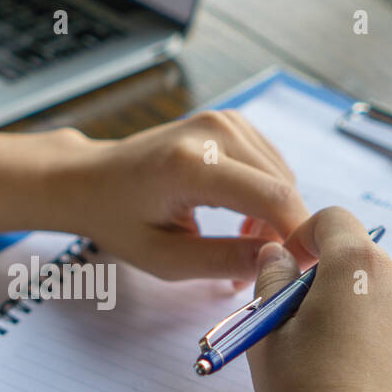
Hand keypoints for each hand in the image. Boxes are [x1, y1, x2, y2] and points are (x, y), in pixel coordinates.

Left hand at [54, 111, 309, 280]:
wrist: (91, 179)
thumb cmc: (119, 220)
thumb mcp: (164, 258)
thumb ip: (222, 261)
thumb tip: (275, 264)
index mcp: (190, 163)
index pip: (272, 197)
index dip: (297, 236)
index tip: (299, 271)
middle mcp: (213, 130)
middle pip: (283, 187)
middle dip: (282, 233)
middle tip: (254, 270)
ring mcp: (225, 120)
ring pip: (283, 178)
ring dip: (273, 217)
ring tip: (239, 247)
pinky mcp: (232, 121)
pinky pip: (272, 166)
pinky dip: (266, 197)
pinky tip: (239, 220)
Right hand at [245, 207, 391, 391]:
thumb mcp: (268, 336)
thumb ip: (271, 282)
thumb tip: (278, 255)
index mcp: (360, 267)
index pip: (334, 221)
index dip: (306, 235)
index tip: (290, 265)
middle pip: (364, 266)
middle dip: (334, 286)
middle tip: (303, 330)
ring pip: (390, 305)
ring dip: (363, 320)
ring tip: (335, 370)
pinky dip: (387, 354)